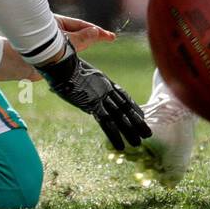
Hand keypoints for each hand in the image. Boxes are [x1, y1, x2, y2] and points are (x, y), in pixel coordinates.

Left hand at [0, 16, 115, 82]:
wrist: (17, 62)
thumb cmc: (37, 45)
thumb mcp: (63, 40)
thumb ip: (81, 38)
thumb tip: (96, 32)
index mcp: (57, 24)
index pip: (81, 26)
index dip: (96, 31)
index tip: (111, 36)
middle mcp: (56, 33)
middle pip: (79, 34)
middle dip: (93, 36)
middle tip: (109, 39)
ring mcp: (54, 45)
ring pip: (74, 45)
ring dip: (84, 46)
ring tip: (95, 48)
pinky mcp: (51, 57)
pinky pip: (68, 55)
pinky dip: (76, 56)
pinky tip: (80, 62)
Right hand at [36, 45, 150, 150]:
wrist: (63, 63)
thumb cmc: (64, 64)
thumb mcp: (75, 70)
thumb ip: (75, 78)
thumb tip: (62, 84)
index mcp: (103, 80)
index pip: (122, 95)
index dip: (132, 105)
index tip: (141, 114)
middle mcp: (106, 89)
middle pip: (124, 107)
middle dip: (136, 121)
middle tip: (147, 133)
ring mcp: (101, 97)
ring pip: (119, 116)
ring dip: (130, 131)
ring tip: (139, 143)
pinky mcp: (93, 105)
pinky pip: (107, 123)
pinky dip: (114, 135)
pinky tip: (121, 146)